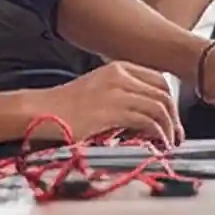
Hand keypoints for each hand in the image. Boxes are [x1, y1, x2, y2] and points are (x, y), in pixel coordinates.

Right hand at [36, 61, 183, 146]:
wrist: (40, 112)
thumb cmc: (65, 108)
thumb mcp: (97, 92)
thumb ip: (122, 96)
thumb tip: (144, 117)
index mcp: (117, 68)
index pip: (158, 80)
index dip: (170, 101)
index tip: (170, 120)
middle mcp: (120, 75)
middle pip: (163, 92)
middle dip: (174, 116)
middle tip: (174, 136)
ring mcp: (117, 91)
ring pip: (159, 106)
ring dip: (169, 128)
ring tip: (167, 144)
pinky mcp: (113, 110)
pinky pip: (147, 120)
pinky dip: (158, 134)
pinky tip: (156, 146)